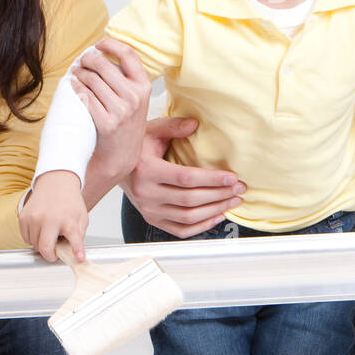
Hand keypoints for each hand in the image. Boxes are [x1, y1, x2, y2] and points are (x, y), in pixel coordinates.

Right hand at [20, 170, 88, 261]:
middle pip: (45, 248)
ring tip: (49, 233)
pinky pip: (26, 238)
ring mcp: (34, 218)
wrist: (56, 183)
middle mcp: (49, 218)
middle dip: (50, 256)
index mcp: (68, 220)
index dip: (76, 251)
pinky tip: (41, 229)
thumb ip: (78, 237)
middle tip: (55, 252)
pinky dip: (33, 238)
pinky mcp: (23, 217)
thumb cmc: (69, 202)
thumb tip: (74, 255)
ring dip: (42, 245)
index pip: (74, 239)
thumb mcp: (81, 218)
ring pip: (34, 245)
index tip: (79, 258)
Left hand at [74, 39, 150, 187]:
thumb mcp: (137, 99)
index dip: (111, 44)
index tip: (99, 44)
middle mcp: (134, 97)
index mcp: (144, 87)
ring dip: (79, 72)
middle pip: (104, 65)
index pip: (128, 54)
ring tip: (76, 72)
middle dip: (88, 59)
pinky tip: (73, 84)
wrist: (121, 156)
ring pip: (92, 79)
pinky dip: (76, 87)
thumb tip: (105, 52)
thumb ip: (127, 78)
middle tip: (82, 60)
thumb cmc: (126, 123)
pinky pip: (85, 96)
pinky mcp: (106, 122)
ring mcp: (120, 110)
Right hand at [120, 117, 244, 237]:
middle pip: (190, 200)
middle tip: (239, 188)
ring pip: (188, 217)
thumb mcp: (152, 130)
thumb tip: (195, 124)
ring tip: (233, 200)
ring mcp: (148, 210)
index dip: (212, 179)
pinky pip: (180, 230)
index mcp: (146, 171)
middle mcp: (146, 194)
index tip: (232, 177)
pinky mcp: (152, 220)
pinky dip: (201, 226)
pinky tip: (217, 215)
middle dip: (220, 195)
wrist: (116, 166)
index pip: (185, 178)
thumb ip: (174, 126)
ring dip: (215, 210)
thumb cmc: (137, 147)